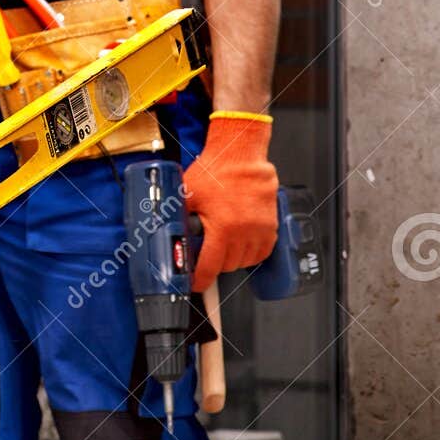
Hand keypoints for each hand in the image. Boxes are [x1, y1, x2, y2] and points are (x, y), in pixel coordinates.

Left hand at [184, 111, 278, 291]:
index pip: (210, 266)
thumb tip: (167, 231)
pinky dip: (250, 253)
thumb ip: (179, 216)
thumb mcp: (188, 194)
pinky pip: (262, 252)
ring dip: (232, 258)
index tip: (195, 284)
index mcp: (223, 228)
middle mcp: (245, 233)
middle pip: (228, 265)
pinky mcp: (272, 226)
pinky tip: (239, 242)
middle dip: (214, 262)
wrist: (241, 155)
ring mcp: (262, 231)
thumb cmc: (216, 171)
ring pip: (245, 261)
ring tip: (221, 243)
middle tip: (204, 251)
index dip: (200, 279)